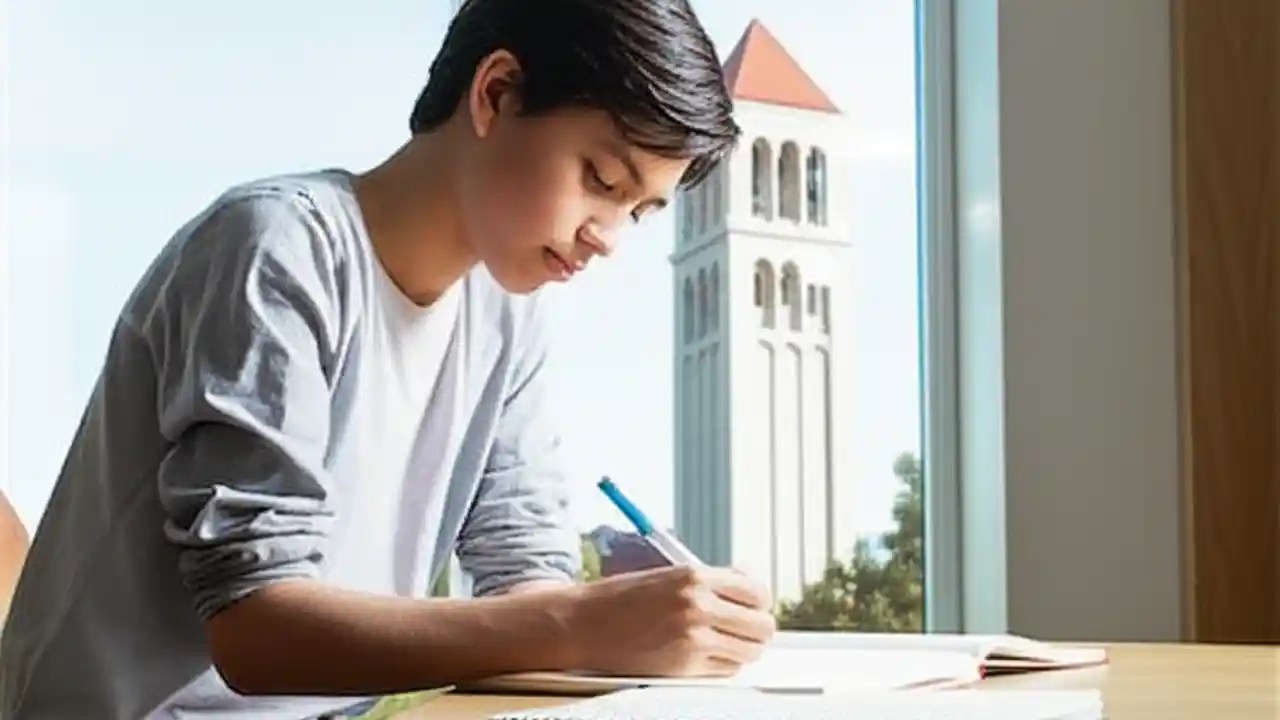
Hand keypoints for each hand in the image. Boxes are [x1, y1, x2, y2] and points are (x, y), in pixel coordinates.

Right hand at [561, 565, 775, 677]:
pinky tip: (705, 655)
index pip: (756, 592)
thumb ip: (711, 582)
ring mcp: (693, 638)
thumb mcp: (669, 577)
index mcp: (695, 576)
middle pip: (761, 625)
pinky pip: (725, 670)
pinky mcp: (684, 666)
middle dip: (758, 629)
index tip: (754, 607)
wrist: (584, 623)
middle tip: (746, 630)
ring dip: (743, 649)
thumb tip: (750, 589)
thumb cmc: (623, 599)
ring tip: (726, 643)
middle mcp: (697, 605)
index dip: (760, 603)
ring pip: (749, 651)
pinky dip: (722, 665)